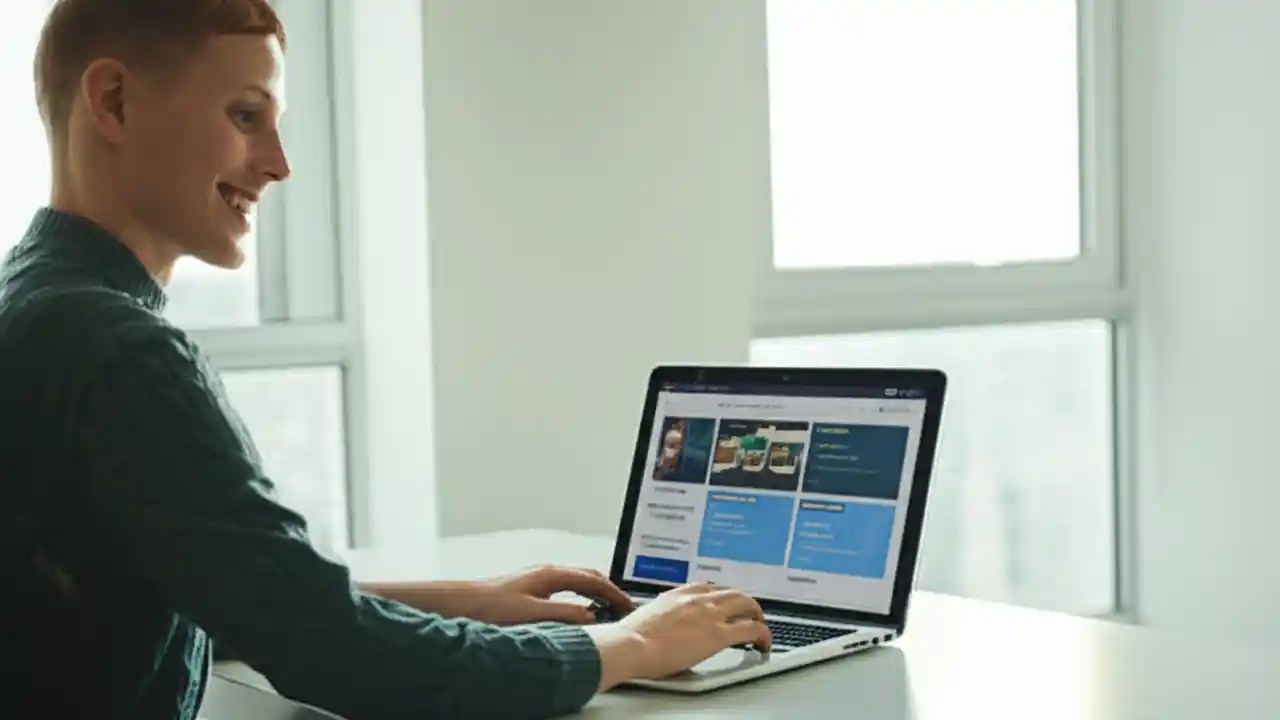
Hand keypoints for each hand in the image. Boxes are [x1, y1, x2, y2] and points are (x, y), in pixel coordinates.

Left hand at [470, 565, 635, 625]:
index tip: (628, 604)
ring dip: (595, 592)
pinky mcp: (531, 587)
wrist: (464, 602)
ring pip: (577, 581)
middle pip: (588, 576)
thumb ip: (564, 613)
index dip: (614, 593)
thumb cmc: (492, 605)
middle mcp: (547, 572)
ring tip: (607, 607)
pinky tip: (578, 610)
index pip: (593, 580)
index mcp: (551, 574)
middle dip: (609, 589)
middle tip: (624, 605)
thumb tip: (590, 615)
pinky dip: (580, 596)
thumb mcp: (533, 612)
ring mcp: (539, 578)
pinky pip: (565, 588)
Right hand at [585, 582, 770, 690]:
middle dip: (743, 602)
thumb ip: (662, 616)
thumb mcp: (648, 616)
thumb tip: (661, 625)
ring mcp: (710, 614)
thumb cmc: (632, 637)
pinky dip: (763, 635)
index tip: (723, 604)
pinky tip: (764, 643)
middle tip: (749, 613)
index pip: (708, 588)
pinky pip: (752, 630)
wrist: (631, 645)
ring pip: (746, 604)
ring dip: (756, 614)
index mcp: (679, 593)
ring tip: (760, 625)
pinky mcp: (719, 634)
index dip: (721, 596)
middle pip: (731, 592)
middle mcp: (697, 598)